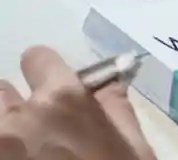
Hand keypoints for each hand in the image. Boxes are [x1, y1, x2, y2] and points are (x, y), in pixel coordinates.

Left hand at [0, 47, 155, 159]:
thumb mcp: (133, 147)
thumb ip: (117, 109)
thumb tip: (110, 83)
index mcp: (65, 100)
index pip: (37, 58)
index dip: (46, 70)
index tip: (52, 83)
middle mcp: (23, 116)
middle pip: (2, 90)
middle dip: (16, 102)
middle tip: (36, 125)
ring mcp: (4, 143)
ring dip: (9, 127)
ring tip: (28, 144)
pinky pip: (1, 144)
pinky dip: (9, 148)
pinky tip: (26, 156)